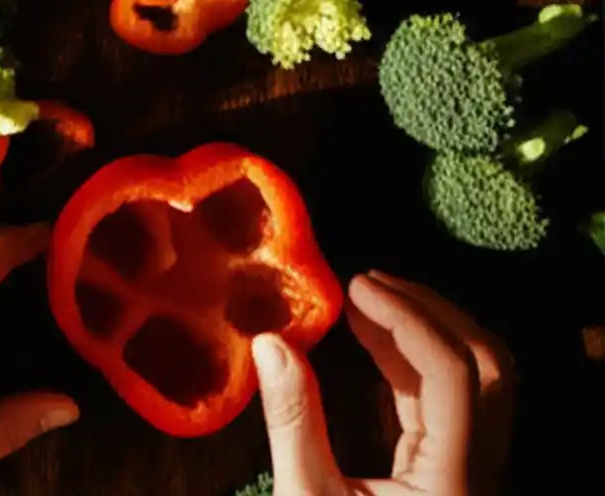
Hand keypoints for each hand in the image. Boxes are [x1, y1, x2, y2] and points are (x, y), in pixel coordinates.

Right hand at [252, 271, 513, 495]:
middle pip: (489, 368)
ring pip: (482, 382)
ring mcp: (478, 474)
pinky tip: (374, 346)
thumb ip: (293, 420)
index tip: (355, 286)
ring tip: (370, 304)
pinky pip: (456, 404)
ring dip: (430, 332)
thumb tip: (268, 343)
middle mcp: (482, 473)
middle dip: (431, 312)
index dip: (407, 319)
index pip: (453, 375)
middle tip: (369, 283)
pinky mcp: (459, 476)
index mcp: (452, 482)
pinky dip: (418, 365)